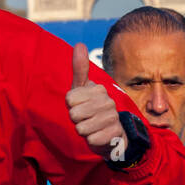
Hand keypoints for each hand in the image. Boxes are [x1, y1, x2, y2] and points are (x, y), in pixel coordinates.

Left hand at [65, 45, 125, 161]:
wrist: (111, 134)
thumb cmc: (92, 109)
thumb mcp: (83, 89)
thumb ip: (80, 69)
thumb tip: (80, 44)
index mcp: (98, 89)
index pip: (69, 99)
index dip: (71, 106)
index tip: (80, 106)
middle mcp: (107, 102)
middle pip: (74, 114)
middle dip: (76, 120)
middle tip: (85, 118)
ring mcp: (112, 118)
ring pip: (81, 128)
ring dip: (83, 130)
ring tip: (91, 127)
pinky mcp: (114, 134)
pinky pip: (91, 139)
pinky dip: (91, 140)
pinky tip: (98, 136)